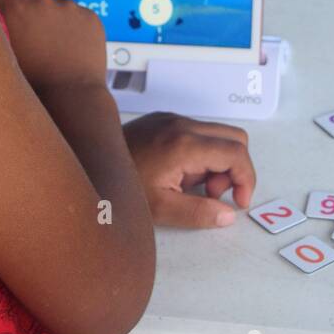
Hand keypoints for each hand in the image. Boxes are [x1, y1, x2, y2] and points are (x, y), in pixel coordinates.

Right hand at [0, 0, 106, 93]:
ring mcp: (69, 7)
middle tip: (28, 45)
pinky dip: (70, 32)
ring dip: (49, 25)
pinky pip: (75, 20)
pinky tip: (68, 54)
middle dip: (25, 15)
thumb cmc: (29, 83)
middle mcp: (41, 0)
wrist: (72, 98)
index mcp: (14, 7)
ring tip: (50, 55)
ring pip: (53, 11)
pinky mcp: (90, 17)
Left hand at [122, 111, 255, 229]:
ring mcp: (172, 118)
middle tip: (212, 193)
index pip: (237, 152)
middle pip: (235, 138)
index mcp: (184, 144)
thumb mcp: (161, 208)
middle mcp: (182, 124)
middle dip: (234, 169)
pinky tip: (179, 173)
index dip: (246, 179)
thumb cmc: (121, 187)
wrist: (87, 162)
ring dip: (217, 162)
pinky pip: (199, 131)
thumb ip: (199, 212)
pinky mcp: (164, 119)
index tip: (239, 202)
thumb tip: (228, 215)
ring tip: (190, 185)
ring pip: (219, 134)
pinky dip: (202, 152)